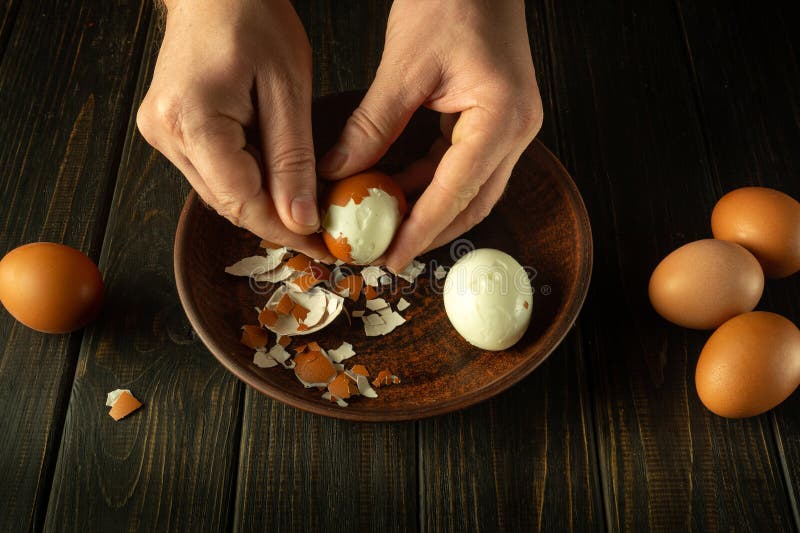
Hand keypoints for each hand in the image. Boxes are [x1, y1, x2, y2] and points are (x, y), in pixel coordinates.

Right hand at [137, 0, 330, 259]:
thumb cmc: (252, 18)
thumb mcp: (288, 88)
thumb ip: (293, 159)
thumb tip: (301, 219)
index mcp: (191, 120)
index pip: (243, 201)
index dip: (286, 231)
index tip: (323, 246)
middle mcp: (166, 134)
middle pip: (230, 203)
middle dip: (280, 220)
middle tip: (325, 227)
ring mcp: (163, 135)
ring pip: (223, 194)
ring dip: (266, 202)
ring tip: (310, 201)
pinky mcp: (170, 132)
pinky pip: (215, 174)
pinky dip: (250, 181)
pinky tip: (280, 177)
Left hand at [318, 0, 541, 271]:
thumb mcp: (404, 67)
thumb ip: (372, 126)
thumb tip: (340, 173)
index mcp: (501, 118)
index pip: (457, 192)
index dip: (421, 230)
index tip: (391, 257)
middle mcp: (515, 130)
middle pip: (472, 201)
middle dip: (428, 231)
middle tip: (386, 252)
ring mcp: (509, 127)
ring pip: (469, 189)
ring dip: (429, 210)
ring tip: (387, 227)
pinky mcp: (495, 121)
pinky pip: (463, 165)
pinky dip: (431, 183)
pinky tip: (398, 189)